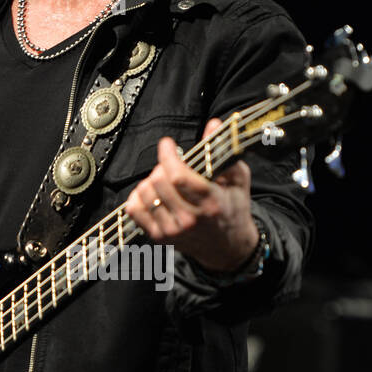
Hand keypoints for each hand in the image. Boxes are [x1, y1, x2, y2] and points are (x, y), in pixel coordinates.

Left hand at [126, 117, 259, 271]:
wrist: (228, 247)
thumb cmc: (232, 208)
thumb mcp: (238, 179)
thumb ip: (222, 151)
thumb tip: (213, 124)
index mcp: (210, 202)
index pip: (178, 176)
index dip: (167, 155)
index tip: (167, 144)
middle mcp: (190, 219)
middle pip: (157, 182)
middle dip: (162, 166)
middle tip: (171, 166)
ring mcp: (172, 230)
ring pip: (144, 194)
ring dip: (150, 181)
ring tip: (164, 182)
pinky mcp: (159, 237)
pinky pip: (134, 210)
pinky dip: (138, 197)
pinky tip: (152, 194)